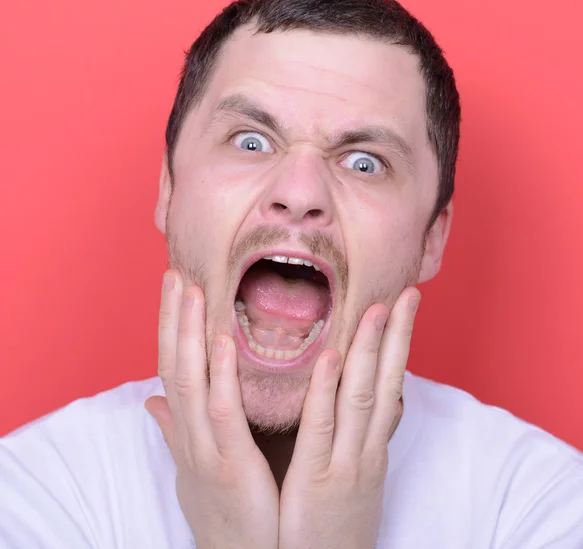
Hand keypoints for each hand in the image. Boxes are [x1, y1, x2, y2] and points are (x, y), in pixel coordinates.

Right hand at [145, 271, 278, 548]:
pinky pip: (224, 413)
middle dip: (172, 318)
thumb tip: (153, 398)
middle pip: (173, 365)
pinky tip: (224, 340)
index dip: (169, 326)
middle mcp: (189, 433)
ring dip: (188, 334)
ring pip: (190, 381)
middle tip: (175, 273)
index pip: (171, 366)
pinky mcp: (231, 464)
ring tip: (193, 290)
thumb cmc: (224, 506)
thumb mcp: (196, 463)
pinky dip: (221, 375)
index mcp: (187, 430)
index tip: (174, 287)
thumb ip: (176, 427)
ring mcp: (206, 448)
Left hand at [279, 288, 420, 548]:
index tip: (403, 307)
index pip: (390, 384)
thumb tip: (382, 402)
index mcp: (371, 445)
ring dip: (371, 350)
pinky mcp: (317, 480)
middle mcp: (366, 448)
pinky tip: (329, 357)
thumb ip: (363, 435)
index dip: (399, 344)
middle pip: (386, 382)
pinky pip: (321, 428)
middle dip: (398, 336)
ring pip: (362, 396)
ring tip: (378, 308)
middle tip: (407, 294)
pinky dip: (326, 391)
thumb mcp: (358, 477)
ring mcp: (346, 463)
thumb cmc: (335, 524)